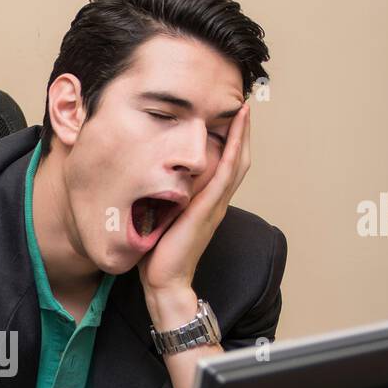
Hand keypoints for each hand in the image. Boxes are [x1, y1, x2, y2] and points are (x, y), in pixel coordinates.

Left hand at [138, 100, 252, 315]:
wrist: (165, 282)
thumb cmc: (158, 255)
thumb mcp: (159, 218)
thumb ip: (160, 199)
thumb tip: (144, 180)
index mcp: (206, 203)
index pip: (224, 165)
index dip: (230, 142)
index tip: (228, 118)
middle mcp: (215, 201)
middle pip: (238, 159)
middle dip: (241, 132)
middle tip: (242, 105)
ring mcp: (215, 204)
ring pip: (237, 161)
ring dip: (242, 134)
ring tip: (243, 108)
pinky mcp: (209, 207)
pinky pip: (226, 172)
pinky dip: (234, 148)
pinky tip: (236, 128)